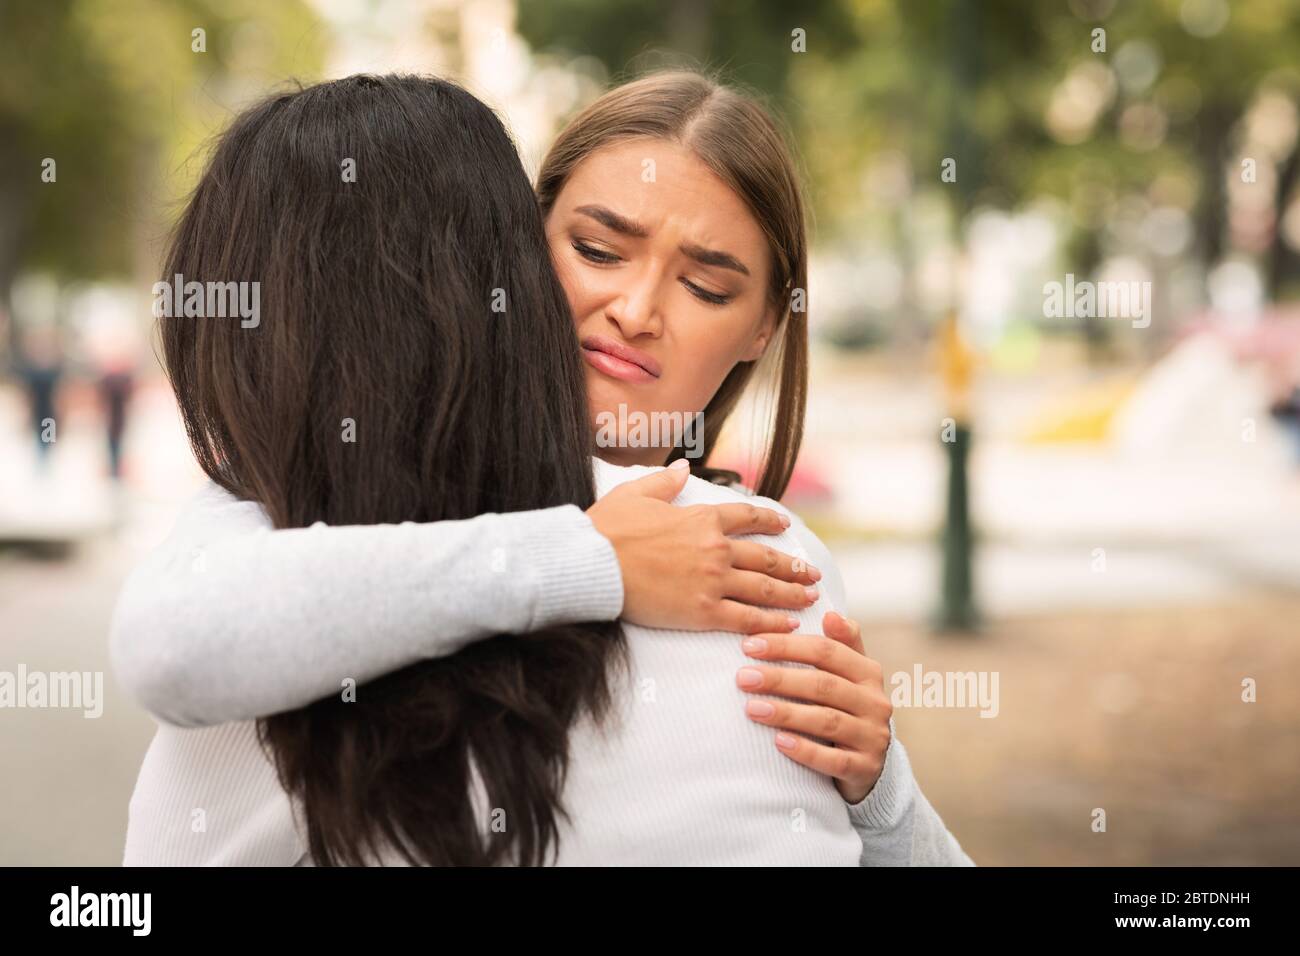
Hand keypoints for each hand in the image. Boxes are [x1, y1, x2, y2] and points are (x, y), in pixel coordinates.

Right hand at [586, 461, 821, 633]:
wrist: (592, 564)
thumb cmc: (607, 530)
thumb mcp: (635, 494)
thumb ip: (664, 482)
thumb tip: (682, 469)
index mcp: (702, 518)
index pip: (747, 517)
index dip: (771, 520)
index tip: (785, 525)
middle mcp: (715, 549)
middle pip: (766, 557)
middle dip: (794, 566)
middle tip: (812, 573)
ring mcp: (712, 581)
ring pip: (765, 588)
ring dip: (792, 593)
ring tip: (810, 598)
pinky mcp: (703, 612)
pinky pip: (747, 618)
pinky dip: (771, 622)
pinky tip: (789, 624)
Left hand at [735, 611, 890, 803]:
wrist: (868, 763)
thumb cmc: (846, 708)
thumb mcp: (849, 674)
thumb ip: (842, 643)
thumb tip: (830, 613)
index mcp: (869, 673)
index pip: (827, 651)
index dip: (787, 646)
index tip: (749, 645)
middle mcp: (875, 703)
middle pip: (824, 685)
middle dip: (780, 679)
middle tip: (743, 677)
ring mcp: (872, 737)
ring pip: (827, 721)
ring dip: (787, 713)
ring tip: (751, 709)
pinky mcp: (864, 768)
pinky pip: (833, 760)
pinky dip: (805, 750)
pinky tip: (778, 742)